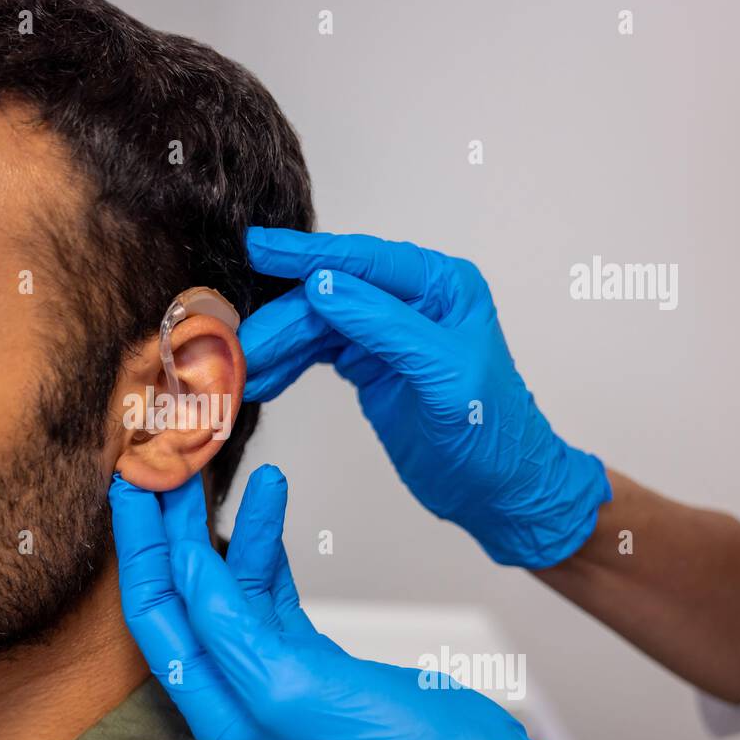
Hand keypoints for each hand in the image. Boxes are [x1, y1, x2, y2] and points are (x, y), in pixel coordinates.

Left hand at [108, 465, 618, 739]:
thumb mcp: (290, 685)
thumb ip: (229, 625)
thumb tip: (185, 563)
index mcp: (214, 703)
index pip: (153, 609)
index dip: (139, 543)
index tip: (132, 482)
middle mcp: (232, 685)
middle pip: (183, 588)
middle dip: (171, 523)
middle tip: (165, 461)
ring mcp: (270, 666)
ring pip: (227, 579)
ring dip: (224, 522)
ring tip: (224, 468)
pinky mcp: (307, 650)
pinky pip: (269, 582)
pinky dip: (266, 540)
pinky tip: (266, 501)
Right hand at [240, 227, 610, 568]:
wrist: (501, 492)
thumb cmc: (494, 435)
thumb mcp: (443, 375)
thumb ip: (386, 326)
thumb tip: (325, 285)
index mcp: (440, 286)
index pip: (363, 261)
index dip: (306, 254)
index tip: (258, 247)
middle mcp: (411, 301)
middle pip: (329, 297)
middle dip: (281, 320)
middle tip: (237, 346)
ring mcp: (386, 334)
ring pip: (316, 327)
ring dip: (276, 347)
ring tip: (238, 371)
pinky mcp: (368, 366)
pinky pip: (316, 354)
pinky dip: (286, 367)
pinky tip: (260, 381)